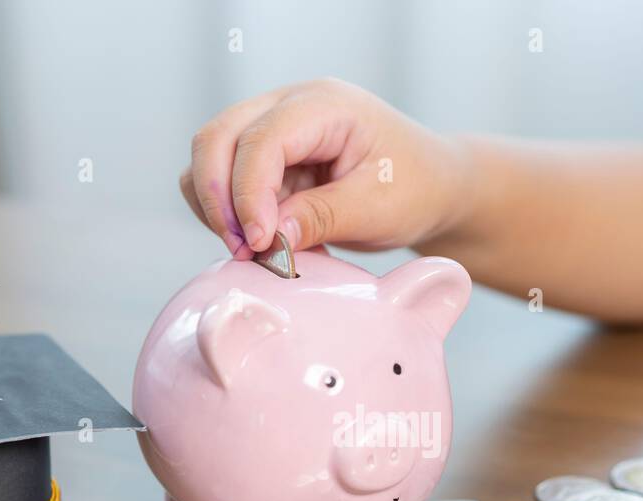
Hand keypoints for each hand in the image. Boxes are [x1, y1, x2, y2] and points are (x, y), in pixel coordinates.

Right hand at [180, 78, 467, 256]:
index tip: (260, 245)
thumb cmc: (416, 189)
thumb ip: (321, 218)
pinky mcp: (266, 159)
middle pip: (217, 138)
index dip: (249, 194)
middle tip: (244, 252)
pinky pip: (223, 182)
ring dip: (218, 209)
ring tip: (256, 252)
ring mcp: (272, 128)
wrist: (432, 187)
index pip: (261, 140)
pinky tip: (264, 243)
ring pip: (210, 159)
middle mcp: (289, 106)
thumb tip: (269, 239)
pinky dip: (230, 215)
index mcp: (324, 105)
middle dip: (218, 199)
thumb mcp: (377, 207)